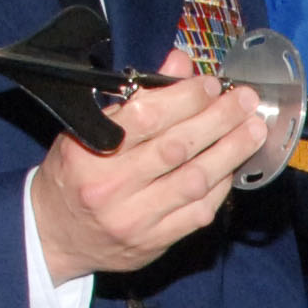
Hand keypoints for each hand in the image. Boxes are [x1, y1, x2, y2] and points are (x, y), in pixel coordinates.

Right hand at [28, 52, 262, 278]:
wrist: (54, 234)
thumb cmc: (74, 173)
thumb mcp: (89, 129)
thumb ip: (136, 98)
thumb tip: (180, 65)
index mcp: (89, 151)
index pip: (146, 118)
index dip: (185, 99)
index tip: (211, 85)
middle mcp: (110, 186)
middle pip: (176, 148)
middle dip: (218, 120)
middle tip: (245, 102)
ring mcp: (133, 219)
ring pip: (193, 182)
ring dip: (230, 152)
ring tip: (253, 130)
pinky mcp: (153, 243)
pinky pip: (197, 213)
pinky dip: (220, 186)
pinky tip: (234, 166)